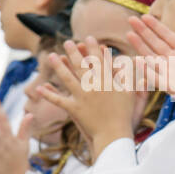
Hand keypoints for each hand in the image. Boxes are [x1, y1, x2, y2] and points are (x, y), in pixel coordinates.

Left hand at [39, 37, 137, 159]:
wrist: (114, 136)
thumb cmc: (126, 117)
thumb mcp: (132, 95)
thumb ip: (131, 78)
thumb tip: (133, 63)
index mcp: (107, 82)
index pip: (99, 60)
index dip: (94, 48)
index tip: (89, 37)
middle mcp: (92, 86)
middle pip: (81, 65)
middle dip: (73, 52)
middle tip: (68, 42)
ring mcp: (81, 97)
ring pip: (67, 78)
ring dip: (58, 66)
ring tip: (51, 56)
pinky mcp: (74, 109)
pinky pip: (59, 100)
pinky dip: (49, 95)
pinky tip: (41, 88)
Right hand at [128, 14, 174, 139]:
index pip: (167, 36)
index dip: (156, 26)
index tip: (145, 16)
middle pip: (156, 43)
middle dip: (143, 32)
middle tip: (131, 19)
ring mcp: (172, 73)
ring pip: (152, 57)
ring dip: (141, 47)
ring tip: (129, 34)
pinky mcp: (172, 86)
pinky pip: (156, 77)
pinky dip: (147, 70)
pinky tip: (137, 61)